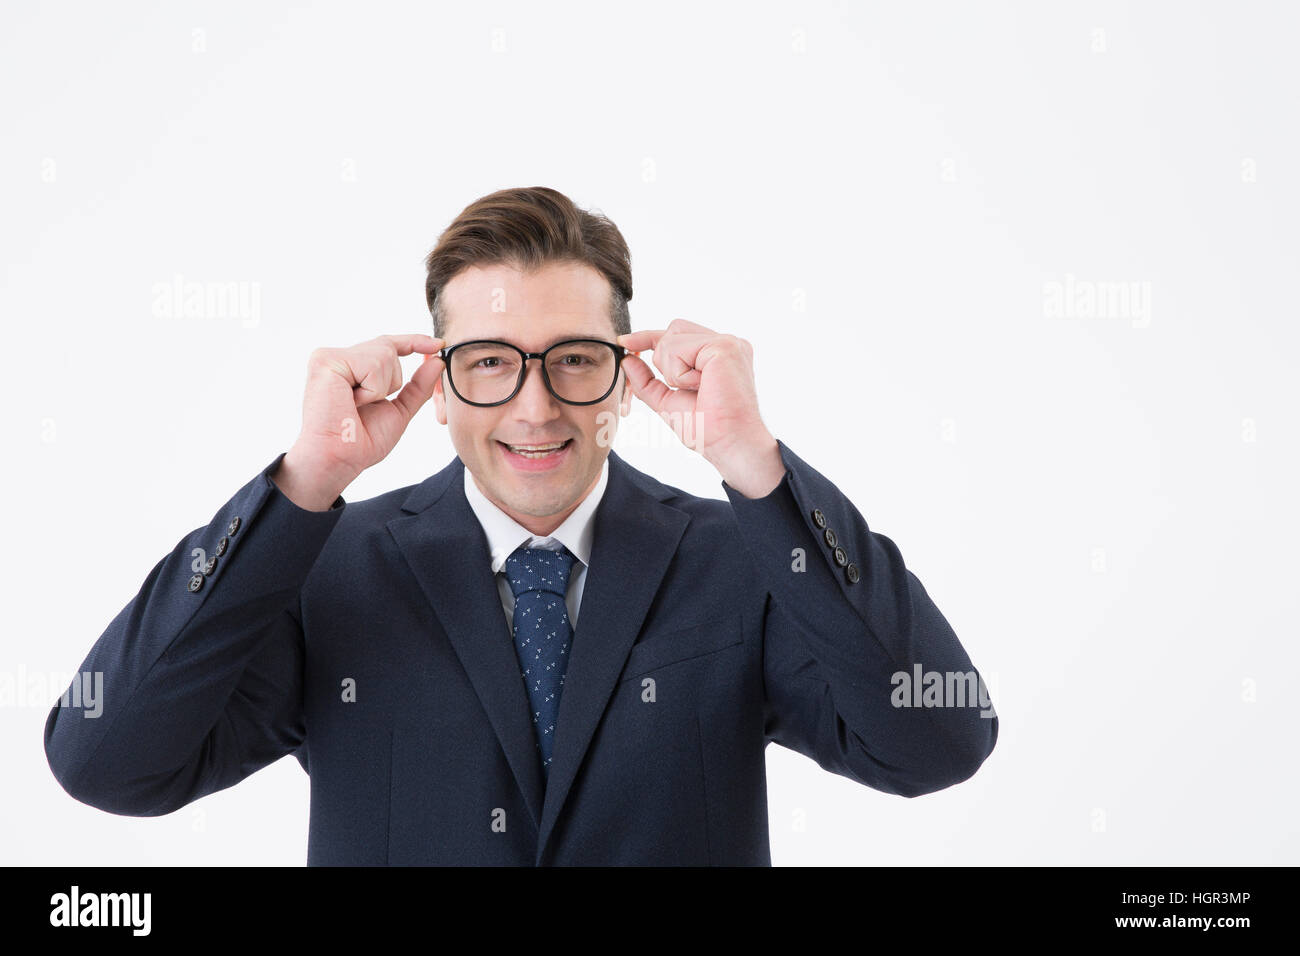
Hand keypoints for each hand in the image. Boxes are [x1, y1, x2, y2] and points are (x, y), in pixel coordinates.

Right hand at [274, 333, 444, 509]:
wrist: (340, 458)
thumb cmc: (362, 441)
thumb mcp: (399, 410)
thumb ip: (418, 386)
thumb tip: (438, 361)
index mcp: (351, 368)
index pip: (387, 344)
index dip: (414, 341)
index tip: (439, 344)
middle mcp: (338, 358)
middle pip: (389, 347)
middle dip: (392, 380)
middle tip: (366, 406)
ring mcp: (329, 357)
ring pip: (384, 353)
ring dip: (381, 388)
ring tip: (357, 405)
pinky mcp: (326, 360)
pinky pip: (372, 364)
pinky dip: (372, 389)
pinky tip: (352, 402)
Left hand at [617, 320, 784, 496]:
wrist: (728, 443)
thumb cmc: (708, 428)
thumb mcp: (668, 401)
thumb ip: (647, 380)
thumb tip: (627, 359)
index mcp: (718, 354)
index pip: (678, 334)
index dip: (649, 336)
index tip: (625, 342)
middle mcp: (726, 344)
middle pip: (673, 329)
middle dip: (664, 359)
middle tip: (682, 387)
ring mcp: (727, 342)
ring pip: (672, 338)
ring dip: (672, 371)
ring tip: (697, 390)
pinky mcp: (724, 346)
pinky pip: (679, 348)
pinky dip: (680, 374)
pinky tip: (700, 386)